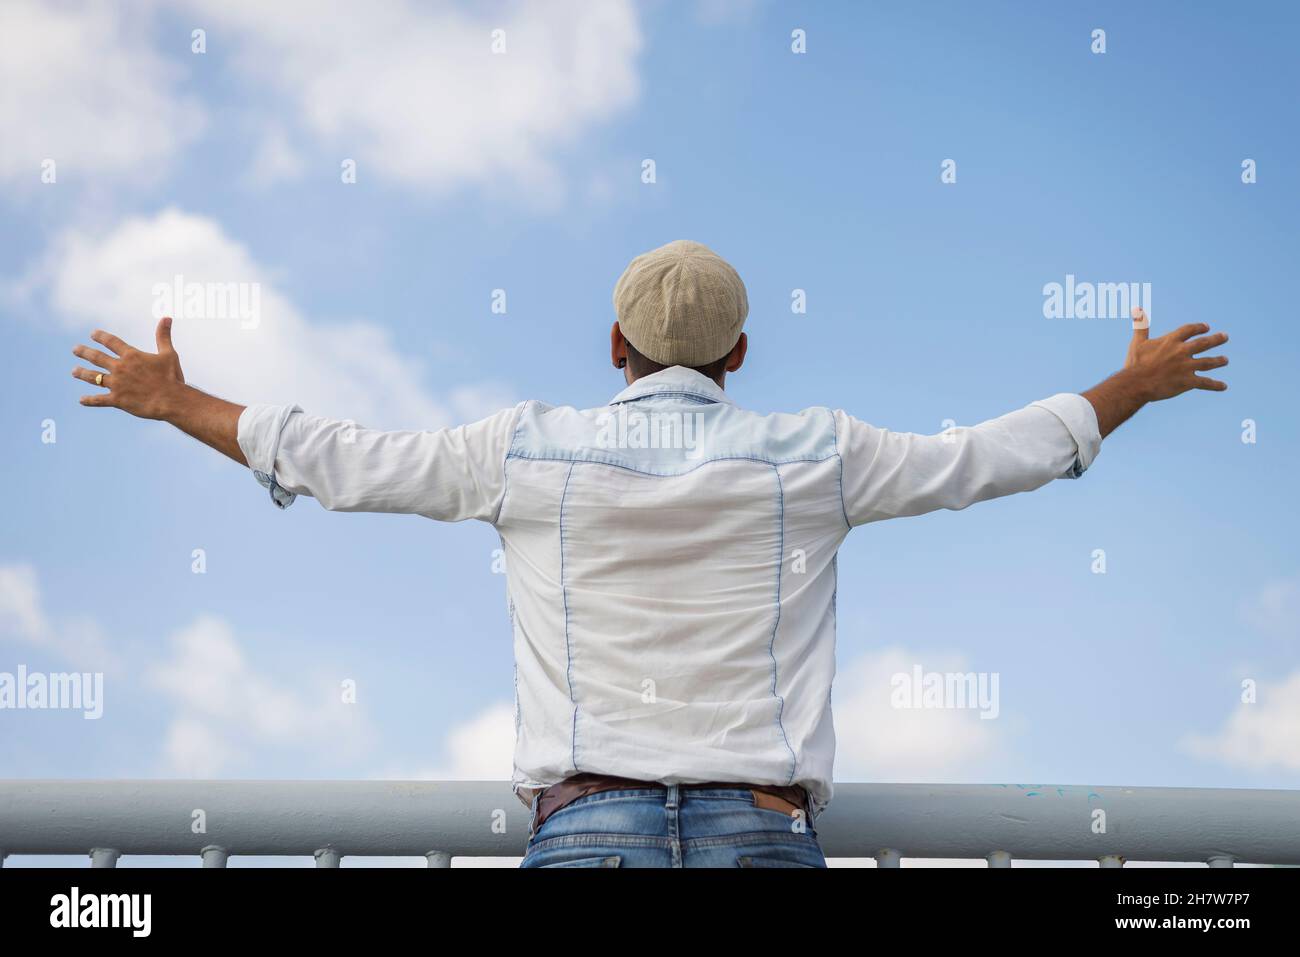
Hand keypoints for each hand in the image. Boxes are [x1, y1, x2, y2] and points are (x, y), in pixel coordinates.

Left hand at [72, 317, 186, 419]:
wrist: (171, 399)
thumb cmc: (172, 377)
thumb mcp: (169, 354)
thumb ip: (163, 336)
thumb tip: (166, 318)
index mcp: (131, 356)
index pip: (111, 342)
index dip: (101, 336)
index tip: (93, 334)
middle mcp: (120, 368)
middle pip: (97, 357)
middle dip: (84, 352)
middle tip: (75, 349)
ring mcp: (117, 384)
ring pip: (94, 377)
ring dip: (82, 373)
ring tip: (74, 371)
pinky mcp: (117, 400)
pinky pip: (99, 399)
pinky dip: (90, 400)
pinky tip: (81, 400)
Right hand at [1123, 307, 1228, 401]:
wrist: (1137, 383)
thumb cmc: (1135, 363)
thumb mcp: (1138, 342)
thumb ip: (1141, 326)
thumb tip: (1137, 309)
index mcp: (1171, 341)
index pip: (1189, 330)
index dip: (1198, 328)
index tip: (1206, 327)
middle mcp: (1182, 352)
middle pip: (1203, 343)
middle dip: (1216, 339)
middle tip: (1225, 337)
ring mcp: (1186, 367)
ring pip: (1208, 362)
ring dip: (1218, 361)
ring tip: (1225, 360)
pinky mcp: (1188, 382)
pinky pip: (1205, 383)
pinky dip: (1215, 385)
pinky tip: (1224, 386)